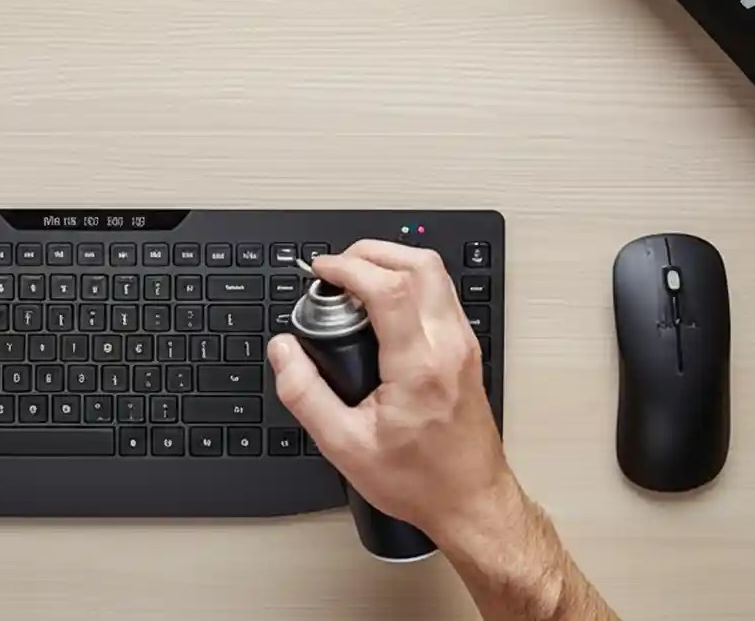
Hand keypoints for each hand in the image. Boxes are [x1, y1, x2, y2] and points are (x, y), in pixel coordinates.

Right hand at [268, 240, 512, 542]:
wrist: (470, 502)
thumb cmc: (419, 481)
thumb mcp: (343, 446)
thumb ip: (304, 393)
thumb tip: (283, 350)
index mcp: (420, 367)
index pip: (389, 287)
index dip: (348, 267)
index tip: (321, 272)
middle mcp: (449, 347)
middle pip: (419, 264)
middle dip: (371, 252)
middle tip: (336, 268)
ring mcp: (464, 345)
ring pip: (435, 273)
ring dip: (392, 262)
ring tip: (354, 279)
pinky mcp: (467, 349)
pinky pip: (440, 293)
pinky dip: (408, 280)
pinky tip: (381, 302)